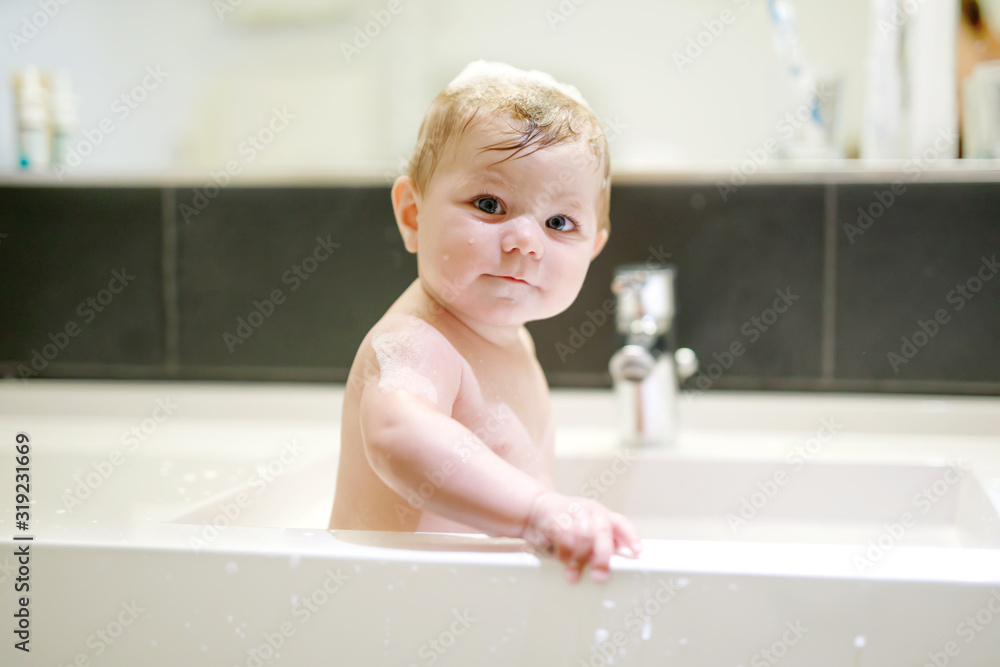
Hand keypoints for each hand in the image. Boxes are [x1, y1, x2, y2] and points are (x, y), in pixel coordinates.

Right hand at [522, 491, 641, 583]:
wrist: (536, 507)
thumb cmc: (565, 521)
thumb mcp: (587, 527)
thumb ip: (601, 542)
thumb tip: (618, 562)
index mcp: (601, 513)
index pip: (621, 524)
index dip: (631, 538)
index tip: (638, 553)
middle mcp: (589, 511)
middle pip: (602, 531)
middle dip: (602, 557)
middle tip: (600, 578)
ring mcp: (572, 513)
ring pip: (582, 536)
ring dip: (579, 559)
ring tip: (575, 575)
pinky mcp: (554, 519)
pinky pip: (562, 538)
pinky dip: (563, 554)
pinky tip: (563, 562)